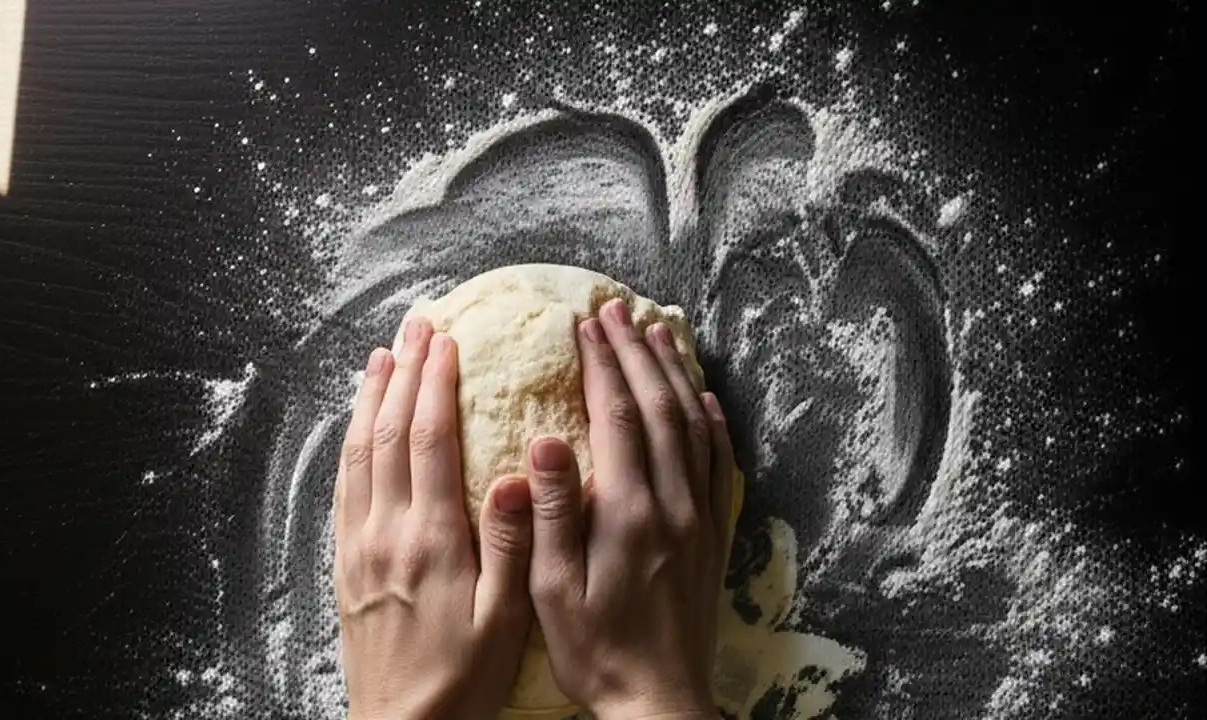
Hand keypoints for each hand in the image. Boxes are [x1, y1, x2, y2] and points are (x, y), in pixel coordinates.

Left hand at [333, 320, 534, 719]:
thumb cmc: (465, 676)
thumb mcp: (507, 618)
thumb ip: (512, 544)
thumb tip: (516, 477)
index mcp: (433, 539)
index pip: (429, 440)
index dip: (437, 384)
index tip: (447, 341)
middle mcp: (388, 531)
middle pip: (389, 432)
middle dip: (404, 372)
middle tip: (418, 325)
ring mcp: (360, 544)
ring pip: (358, 451)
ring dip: (370, 397)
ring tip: (382, 354)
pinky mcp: (345, 561)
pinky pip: (343, 485)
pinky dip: (349, 441)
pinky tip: (358, 422)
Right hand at [527, 299, 735, 719]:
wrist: (659, 701)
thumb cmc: (593, 650)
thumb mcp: (550, 589)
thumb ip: (549, 511)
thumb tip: (544, 440)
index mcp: (628, 513)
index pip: (615, 416)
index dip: (601, 364)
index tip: (585, 326)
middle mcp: (672, 504)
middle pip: (657, 407)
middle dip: (636, 352)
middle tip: (616, 310)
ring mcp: (699, 517)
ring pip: (692, 424)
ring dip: (673, 373)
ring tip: (656, 331)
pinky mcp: (713, 534)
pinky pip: (720, 462)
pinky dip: (711, 420)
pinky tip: (702, 396)